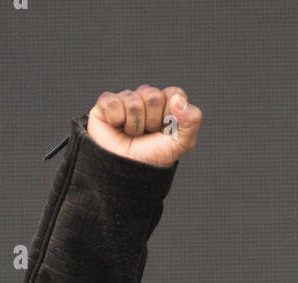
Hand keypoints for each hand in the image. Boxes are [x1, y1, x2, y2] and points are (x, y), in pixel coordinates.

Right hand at [87, 85, 201, 165]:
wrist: (126, 174)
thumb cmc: (151, 157)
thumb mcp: (181, 143)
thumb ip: (192, 119)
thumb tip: (178, 99)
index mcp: (165, 105)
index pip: (174, 93)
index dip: (171, 114)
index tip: (165, 130)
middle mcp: (146, 99)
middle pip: (154, 96)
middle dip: (152, 121)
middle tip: (146, 135)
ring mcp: (126, 100)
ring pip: (134, 101)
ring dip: (134, 125)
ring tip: (131, 135)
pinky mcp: (106, 104)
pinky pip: (113, 102)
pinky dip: (116, 120)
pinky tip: (116, 128)